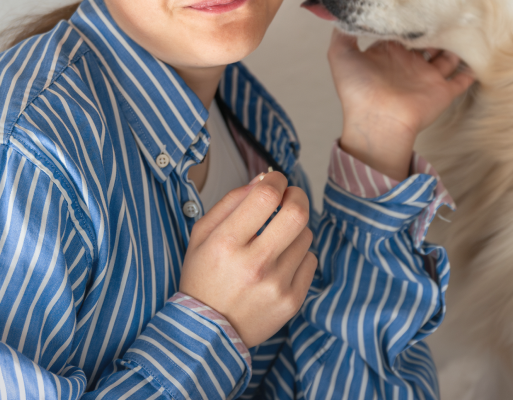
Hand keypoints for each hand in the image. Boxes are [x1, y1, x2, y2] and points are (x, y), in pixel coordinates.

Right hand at [179, 170, 316, 347]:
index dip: (276, 179)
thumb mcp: (202, 235)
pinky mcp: (292, 301)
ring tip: (276, 238)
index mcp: (226, 243)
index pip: (266, 195)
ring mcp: (276, 284)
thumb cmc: (203, 279)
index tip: (275, 180)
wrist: (207, 333)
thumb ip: (232, 201)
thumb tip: (264, 178)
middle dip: (296, 196)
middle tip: (289, 197)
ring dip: (294, 229)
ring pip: (306, 235)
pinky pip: (310, 260)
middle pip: (297, 212)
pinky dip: (298, 255)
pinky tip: (280, 262)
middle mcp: (253, 264)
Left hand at [328, 28, 474, 179]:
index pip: (402, 31)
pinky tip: (480, 52)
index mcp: (389, 53)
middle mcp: (410, 63)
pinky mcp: (443, 92)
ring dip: (455, 43)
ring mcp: (428, 78)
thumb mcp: (340, 55)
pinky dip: (472, 69)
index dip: (409, 18)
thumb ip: (342, 32)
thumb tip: (344, 13)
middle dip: (435, 27)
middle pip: (427, 41)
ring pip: (447, 56)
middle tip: (445, 6)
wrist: (377, 121)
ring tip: (465, 24)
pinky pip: (463, 79)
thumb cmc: (357, 90)